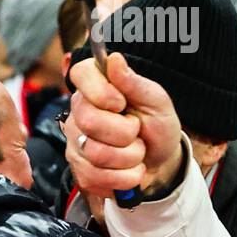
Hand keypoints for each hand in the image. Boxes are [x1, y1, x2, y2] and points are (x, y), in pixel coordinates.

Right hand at [65, 53, 184, 197]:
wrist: (161, 160)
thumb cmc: (156, 125)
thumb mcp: (156, 101)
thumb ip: (135, 82)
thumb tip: (115, 59)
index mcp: (96, 87)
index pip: (80, 74)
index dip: (101, 91)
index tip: (121, 103)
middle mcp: (78, 112)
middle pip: (90, 122)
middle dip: (126, 132)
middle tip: (136, 131)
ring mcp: (75, 143)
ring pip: (97, 153)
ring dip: (130, 157)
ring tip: (136, 150)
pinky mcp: (80, 171)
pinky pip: (98, 177)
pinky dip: (126, 177)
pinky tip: (130, 168)